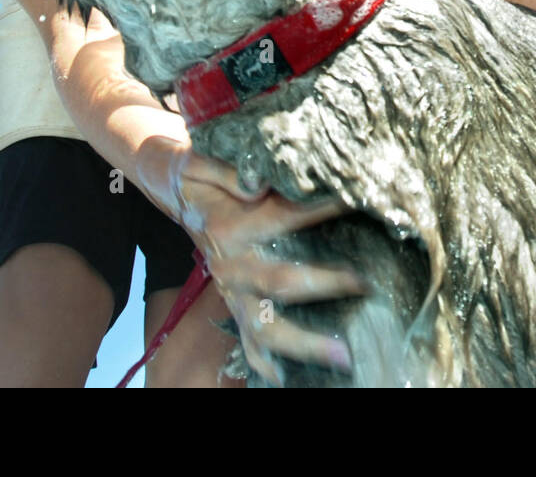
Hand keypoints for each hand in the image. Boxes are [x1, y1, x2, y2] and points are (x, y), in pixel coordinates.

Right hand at [133, 134, 365, 384]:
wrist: (170, 185)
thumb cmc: (197, 170)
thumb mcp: (205, 158)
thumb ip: (231, 170)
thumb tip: (259, 184)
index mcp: (230, 225)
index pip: (287, 217)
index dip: (326, 211)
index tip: (362, 205)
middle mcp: (232, 264)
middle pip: (281, 282)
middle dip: (327, 285)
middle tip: (366, 285)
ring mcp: (231, 290)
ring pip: (266, 327)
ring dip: (304, 345)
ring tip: (343, 356)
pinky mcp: (231, 302)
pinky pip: (247, 341)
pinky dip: (265, 363)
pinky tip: (288, 377)